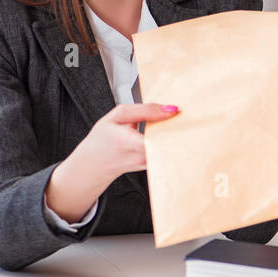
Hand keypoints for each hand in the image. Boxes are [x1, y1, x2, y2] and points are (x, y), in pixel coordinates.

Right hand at [46, 103, 179, 222]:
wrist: (94, 164)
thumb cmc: (103, 140)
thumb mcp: (117, 116)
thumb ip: (144, 110)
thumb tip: (169, 109)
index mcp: (130, 142)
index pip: (163, 134)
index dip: (176, 123)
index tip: (182, 113)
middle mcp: (142, 157)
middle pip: (172, 141)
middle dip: (180, 128)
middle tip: (183, 116)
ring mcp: (149, 164)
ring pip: (171, 148)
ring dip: (175, 135)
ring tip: (173, 124)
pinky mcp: (153, 167)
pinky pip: (167, 153)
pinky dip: (169, 142)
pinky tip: (165, 135)